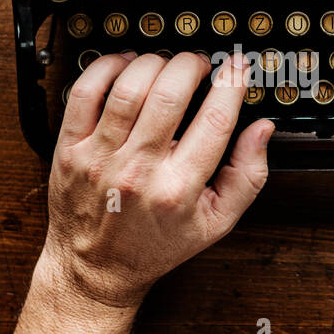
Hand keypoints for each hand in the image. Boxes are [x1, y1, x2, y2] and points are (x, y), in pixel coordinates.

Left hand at [42, 51, 273, 313]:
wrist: (96, 270)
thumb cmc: (156, 246)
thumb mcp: (217, 223)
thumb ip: (248, 176)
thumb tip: (262, 129)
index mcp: (178, 189)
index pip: (215, 120)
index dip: (231, 84)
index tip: (235, 68)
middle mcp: (138, 171)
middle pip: (169, 94)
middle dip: (191, 66)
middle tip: (198, 64)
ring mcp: (100, 158)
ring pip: (128, 88)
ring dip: (153, 62)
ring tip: (164, 65)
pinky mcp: (70, 150)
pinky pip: (85, 93)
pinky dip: (106, 67)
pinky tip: (124, 66)